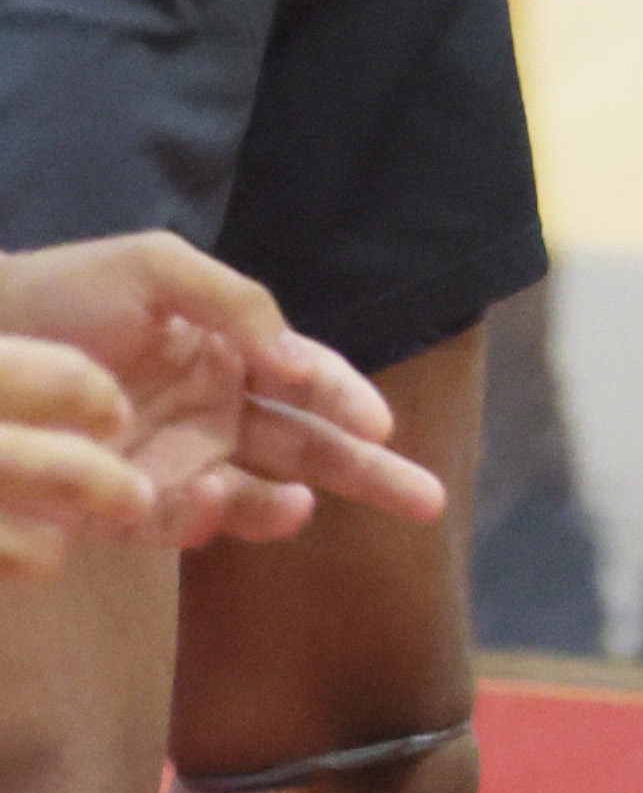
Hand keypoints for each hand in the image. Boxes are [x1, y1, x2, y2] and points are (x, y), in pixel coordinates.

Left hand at [0, 237, 446, 561]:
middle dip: (370, 475)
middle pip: (308, 449)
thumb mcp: (157, 269)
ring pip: (254, 497)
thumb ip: (239, 304)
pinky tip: (202, 501)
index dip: (350, 401)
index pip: (311, 379)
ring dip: (279, 507)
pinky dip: (200, 519)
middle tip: (429, 502)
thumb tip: (300, 364)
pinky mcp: (125, 508)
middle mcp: (214, 412)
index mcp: (230, 350)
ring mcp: (174, 463)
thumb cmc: (63, 294)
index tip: (382, 425)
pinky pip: (179, 523)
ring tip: (297, 506)